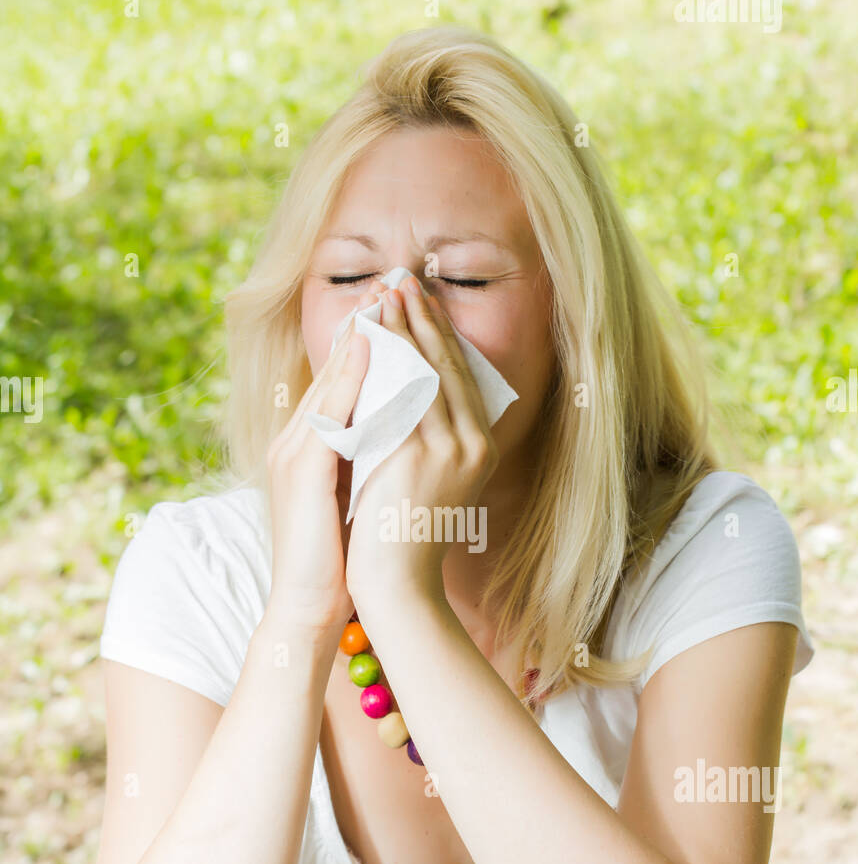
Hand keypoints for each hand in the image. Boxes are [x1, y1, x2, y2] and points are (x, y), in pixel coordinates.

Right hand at [264, 297, 372, 635]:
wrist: (310, 602)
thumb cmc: (338, 552)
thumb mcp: (358, 488)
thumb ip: (373, 451)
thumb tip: (410, 421)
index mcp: (310, 440)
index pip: (343, 375)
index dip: (373, 337)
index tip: (403, 303)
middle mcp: (298, 435)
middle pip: (336, 365)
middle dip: (371, 322)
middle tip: (400, 282)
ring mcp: (297, 448)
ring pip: (334, 380)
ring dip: (366, 338)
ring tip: (395, 301)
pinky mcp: (304, 468)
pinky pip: (334, 411)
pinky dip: (357, 380)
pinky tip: (384, 356)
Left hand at [345, 277, 498, 623]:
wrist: (395, 582)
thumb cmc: (405, 534)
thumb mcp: (432, 477)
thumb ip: (431, 436)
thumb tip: (415, 388)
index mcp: (481, 448)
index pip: (460, 376)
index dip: (439, 334)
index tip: (419, 301)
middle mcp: (473, 444)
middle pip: (447, 365)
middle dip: (423, 319)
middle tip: (402, 280)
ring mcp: (448, 450)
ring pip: (424, 372)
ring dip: (404, 329)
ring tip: (386, 296)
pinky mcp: (416, 457)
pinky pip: (400, 394)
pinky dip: (386, 361)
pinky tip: (370, 336)